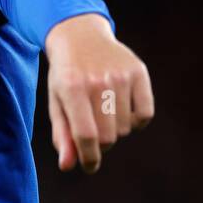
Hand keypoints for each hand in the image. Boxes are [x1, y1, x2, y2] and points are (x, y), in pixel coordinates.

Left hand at [44, 13, 153, 173]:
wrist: (80, 36)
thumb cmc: (65, 76)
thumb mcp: (56, 103)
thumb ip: (62, 135)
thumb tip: (68, 166)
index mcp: (72, 89)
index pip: (86, 135)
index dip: (89, 158)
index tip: (89, 166)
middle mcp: (98, 81)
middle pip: (108, 137)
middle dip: (100, 143)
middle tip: (93, 131)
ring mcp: (120, 75)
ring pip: (126, 128)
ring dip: (116, 129)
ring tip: (104, 113)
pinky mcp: (138, 72)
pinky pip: (145, 114)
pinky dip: (137, 121)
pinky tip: (124, 111)